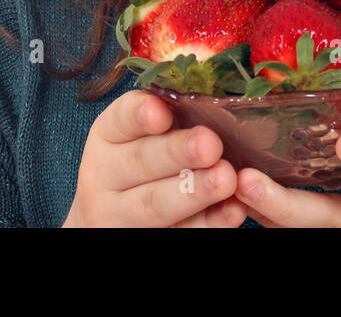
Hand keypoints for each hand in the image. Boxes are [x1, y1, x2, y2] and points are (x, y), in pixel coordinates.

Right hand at [62, 89, 246, 226]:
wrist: (112, 215)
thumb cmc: (140, 161)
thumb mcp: (139, 135)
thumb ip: (170, 117)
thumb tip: (217, 102)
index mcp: (108, 137)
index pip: (121, 120)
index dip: (140, 115)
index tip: (161, 112)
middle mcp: (106, 175)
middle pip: (140, 161)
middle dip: (176, 152)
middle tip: (210, 144)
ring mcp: (122, 214)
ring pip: (155, 203)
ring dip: (194, 191)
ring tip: (226, 178)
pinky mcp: (147, 237)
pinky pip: (180, 232)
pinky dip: (209, 222)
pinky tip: (233, 209)